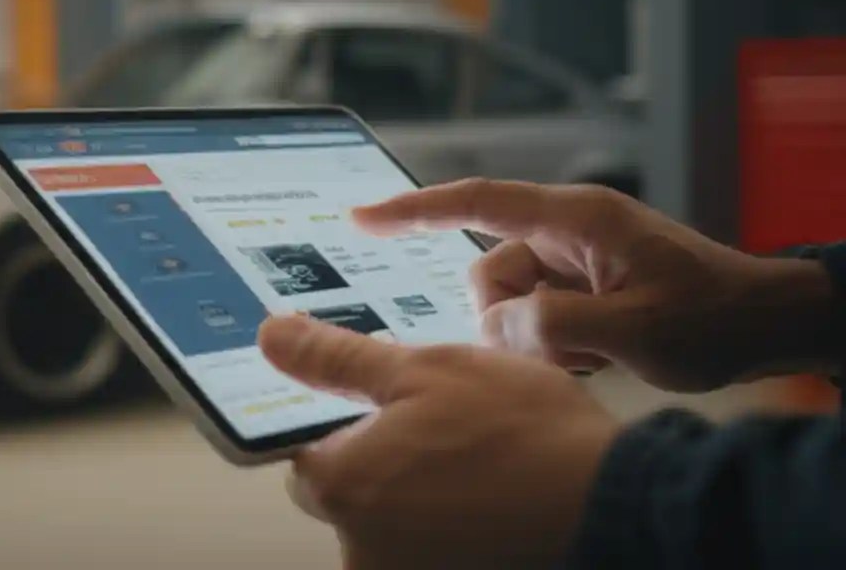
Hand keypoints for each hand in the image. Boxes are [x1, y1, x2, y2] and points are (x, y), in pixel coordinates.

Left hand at [260, 316, 617, 569]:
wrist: (615, 504)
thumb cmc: (520, 432)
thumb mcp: (424, 370)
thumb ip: (337, 359)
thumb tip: (271, 338)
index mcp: (340, 487)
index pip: (305, 453)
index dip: (347, 423)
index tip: (390, 408)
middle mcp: (360, 550)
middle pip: (351, 492)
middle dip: (390, 459)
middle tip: (450, 428)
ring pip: (397, 521)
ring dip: (427, 492)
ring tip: (482, 461)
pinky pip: (435, 546)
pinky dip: (456, 523)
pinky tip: (495, 498)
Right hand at [355, 179, 841, 391]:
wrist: (763, 325)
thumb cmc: (712, 318)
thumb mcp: (633, 330)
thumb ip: (551, 325)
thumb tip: (492, 325)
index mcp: (574, 219)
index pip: (475, 201)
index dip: (412, 209)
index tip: (360, 217)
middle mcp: (564, 232)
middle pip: (487, 272)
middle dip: (507, 319)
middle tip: (566, 349)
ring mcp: (571, 260)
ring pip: (506, 302)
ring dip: (532, 337)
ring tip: (591, 354)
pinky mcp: (579, 286)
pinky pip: (532, 316)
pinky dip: (550, 343)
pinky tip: (595, 354)